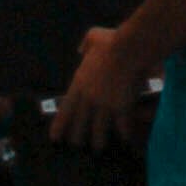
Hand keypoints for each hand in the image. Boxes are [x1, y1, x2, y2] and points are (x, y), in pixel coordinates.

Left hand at [52, 25, 141, 145]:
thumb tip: (81, 49)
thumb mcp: (93, 37)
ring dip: (98, 141)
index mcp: (79, 84)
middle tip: (77, 145)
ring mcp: (105, 106)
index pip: (65, 111)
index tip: (55, 138)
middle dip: (77, 138)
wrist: (129, 49)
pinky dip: (124, 133)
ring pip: (98, 131)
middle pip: (79, 126)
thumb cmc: (111, 42)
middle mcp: (89, 99)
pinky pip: (122, 127)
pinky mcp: (121, 109)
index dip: (59, 126)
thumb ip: (85, 44)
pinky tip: (125, 139)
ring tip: (98, 148)